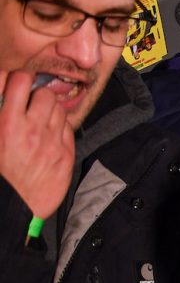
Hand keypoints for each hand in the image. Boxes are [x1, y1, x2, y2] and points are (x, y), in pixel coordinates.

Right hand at [0, 70, 74, 218]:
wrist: (13, 204)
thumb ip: (0, 112)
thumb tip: (3, 87)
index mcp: (7, 123)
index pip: (20, 81)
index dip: (20, 78)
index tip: (19, 82)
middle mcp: (33, 130)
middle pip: (45, 94)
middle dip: (38, 95)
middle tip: (30, 104)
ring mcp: (53, 143)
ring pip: (60, 110)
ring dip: (50, 111)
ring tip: (40, 120)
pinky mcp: (66, 156)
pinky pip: (69, 129)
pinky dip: (60, 128)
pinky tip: (50, 135)